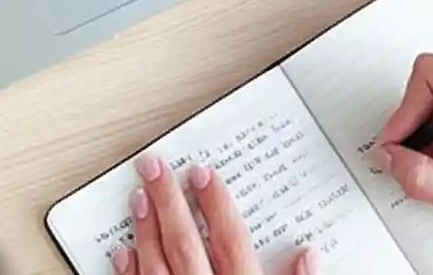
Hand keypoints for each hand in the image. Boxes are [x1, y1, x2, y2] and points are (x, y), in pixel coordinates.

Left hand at [112, 154, 316, 274]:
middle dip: (169, 202)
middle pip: (186, 245)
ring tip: (139, 197)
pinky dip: (129, 271)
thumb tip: (308, 257)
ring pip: (157, 265)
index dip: (217, 205)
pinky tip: (123, 250)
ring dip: (147, 229)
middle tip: (155, 168)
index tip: (203, 174)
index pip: (230, 241)